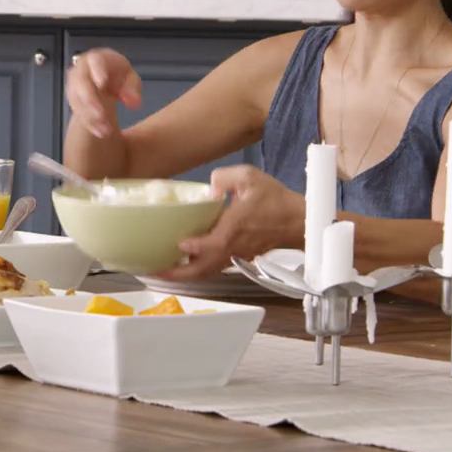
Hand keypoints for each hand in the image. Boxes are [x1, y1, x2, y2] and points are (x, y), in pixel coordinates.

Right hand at [65, 48, 142, 138]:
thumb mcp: (131, 80)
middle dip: (90, 100)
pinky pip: (78, 112)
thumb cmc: (118, 76)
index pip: (95, 60)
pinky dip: (89, 123)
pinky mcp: (73, 100)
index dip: (97, 70)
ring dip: (90, 116)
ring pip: (77, 100)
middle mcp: (82, 70)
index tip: (101, 83)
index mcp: (98, 59)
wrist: (104, 82)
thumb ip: (133, 89)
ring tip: (105, 130)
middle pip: (80, 82)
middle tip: (102, 116)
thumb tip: (134, 102)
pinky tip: (100, 132)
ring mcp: (74, 85)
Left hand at [161, 165, 303, 280]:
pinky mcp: (237, 257)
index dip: (195, 248)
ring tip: (161, 270)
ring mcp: (234, 254)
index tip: (179, 245)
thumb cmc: (275, 200)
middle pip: (202, 269)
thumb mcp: (250, 177)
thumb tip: (208, 187)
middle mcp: (232, 246)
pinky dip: (196, 269)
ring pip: (206, 272)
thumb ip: (224, 177)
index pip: (213, 244)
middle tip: (153, 271)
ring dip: (183, 275)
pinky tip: (183, 262)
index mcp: (235, 228)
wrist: (297, 220)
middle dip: (176, 274)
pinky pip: (213, 268)